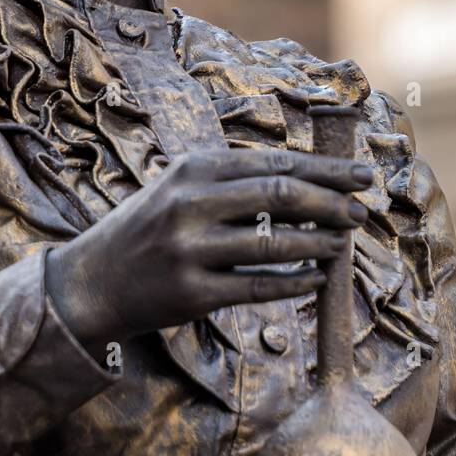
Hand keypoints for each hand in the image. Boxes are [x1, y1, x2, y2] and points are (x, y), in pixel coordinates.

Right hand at [45, 148, 370, 358]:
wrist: (92, 281)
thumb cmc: (149, 228)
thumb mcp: (181, 186)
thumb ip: (233, 178)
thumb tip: (309, 176)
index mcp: (194, 167)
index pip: (275, 162)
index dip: (326, 169)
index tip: (362, 177)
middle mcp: (190, 202)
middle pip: (281, 195)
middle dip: (331, 202)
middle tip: (362, 211)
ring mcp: (190, 249)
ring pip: (274, 242)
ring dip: (319, 243)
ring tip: (343, 244)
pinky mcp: (192, 293)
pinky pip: (259, 286)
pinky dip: (295, 282)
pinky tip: (316, 278)